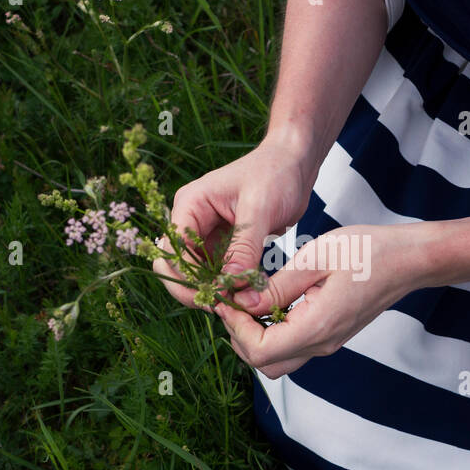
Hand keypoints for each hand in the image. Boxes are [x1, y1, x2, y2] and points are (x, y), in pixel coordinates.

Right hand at [153, 136, 316, 309]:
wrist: (296, 163)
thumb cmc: (276, 172)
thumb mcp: (260, 209)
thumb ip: (244, 247)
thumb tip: (230, 283)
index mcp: (190, 204)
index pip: (174, 249)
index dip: (189, 277)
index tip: (216, 295)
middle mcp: (192, 220)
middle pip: (175, 265)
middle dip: (193, 288)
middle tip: (221, 306)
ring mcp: (207, 233)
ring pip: (195, 273)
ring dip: (212, 290)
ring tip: (238, 302)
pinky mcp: (224, 244)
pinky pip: (216, 272)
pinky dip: (228, 285)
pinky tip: (247, 292)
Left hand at [215, 224, 425, 378]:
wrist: (408, 260)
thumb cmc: (367, 251)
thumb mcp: (315, 258)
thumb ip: (277, 286)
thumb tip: (242, 302)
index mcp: (317, 327)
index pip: (259, 350)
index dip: (235, 327)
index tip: (226, 298)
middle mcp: (322, 344)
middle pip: (264, 364)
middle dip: (240, 336)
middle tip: (233, 301)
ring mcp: (327, 343)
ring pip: (277, 360)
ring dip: (255, 337)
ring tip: (248, 300)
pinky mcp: (330, 335)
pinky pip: (292, 346)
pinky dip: (272, 332)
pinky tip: (268, 301)